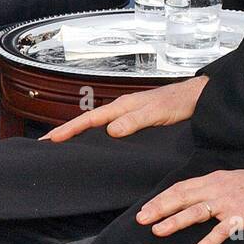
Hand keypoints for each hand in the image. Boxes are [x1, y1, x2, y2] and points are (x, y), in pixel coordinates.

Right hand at [41, 76, 207, 141]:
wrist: (197, 97)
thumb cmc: (179, 102)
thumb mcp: (156, 113)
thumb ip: (135, 121)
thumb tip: (111, 131)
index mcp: (123, 106)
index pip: (90, 119)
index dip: (69, 130)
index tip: (50, 139)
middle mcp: (122, 108)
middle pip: (88, 121)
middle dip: (67, 132)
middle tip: (46, 145)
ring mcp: (128, 113)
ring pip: (98, 124)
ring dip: (80, 134)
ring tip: (63, 146)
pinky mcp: (136, 119)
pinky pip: (110, 127)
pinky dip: (97, 135)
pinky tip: (96, 144)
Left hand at [137, 169, 243, 243]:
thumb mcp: (233, 181)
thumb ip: (212, 188)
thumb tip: (191, 199)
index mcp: (215, 179)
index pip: (182, 187)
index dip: (162, 198)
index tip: (144, 209)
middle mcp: (219, 188)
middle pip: (183, 197)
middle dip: (160, 208)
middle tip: (141, 219)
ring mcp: (230, 202)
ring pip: (197, 211)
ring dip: (176, 221)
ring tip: (158, 231)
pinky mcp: (243, 216)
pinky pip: (223, 230)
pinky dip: (209, 241)